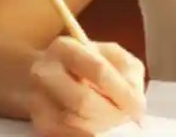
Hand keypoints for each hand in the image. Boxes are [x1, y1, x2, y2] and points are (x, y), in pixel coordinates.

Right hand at [27, 37, 145, 136]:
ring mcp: (36, 99)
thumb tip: (135, 101)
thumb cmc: (88, 63)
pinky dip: (85, 135)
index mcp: (66, 48)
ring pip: (72, 123)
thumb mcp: (112, 55)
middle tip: (128, 121)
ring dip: (100, 129)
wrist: (49, 74)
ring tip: (116, 126)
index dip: (122, 93)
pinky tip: (99, 132)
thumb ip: (126, 71)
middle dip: (111, 115)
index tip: (139, 108)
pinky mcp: (38, 123)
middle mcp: (44, 72)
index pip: (98, 71)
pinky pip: (64, 135)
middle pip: (82, 102)